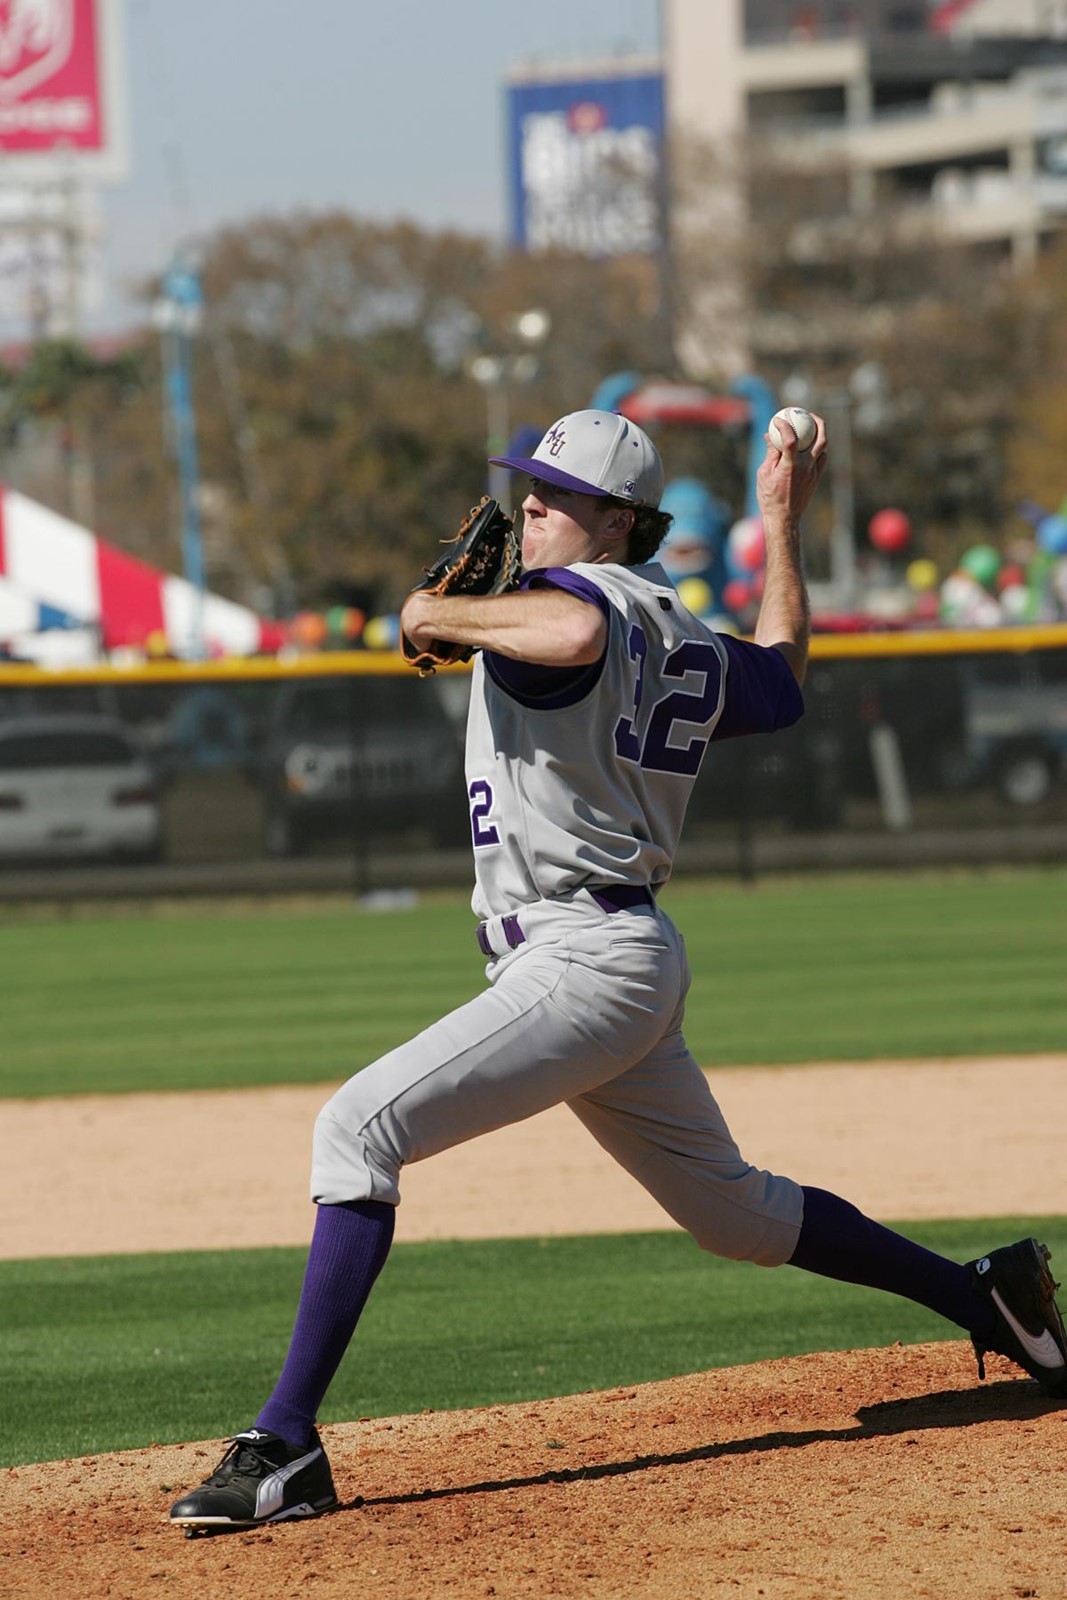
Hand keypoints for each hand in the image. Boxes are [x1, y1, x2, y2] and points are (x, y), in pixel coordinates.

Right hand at [756, 410, 827, 530]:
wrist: (783, 518)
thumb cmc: (769, 497)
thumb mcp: (764, 474)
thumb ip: (770, 453)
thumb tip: (770, 436)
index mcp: (790, 465)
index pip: (790, 438)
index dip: (784, 425)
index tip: (777, 420)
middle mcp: (806, 466)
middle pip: (820, 437)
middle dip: (816, 421)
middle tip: (808, 414)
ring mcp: (814, 472)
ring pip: (823, 447)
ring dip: (819, 434)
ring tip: (811, 427)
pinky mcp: (816, 477)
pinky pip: (822, 458)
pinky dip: (818, 449)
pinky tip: (810, 446)